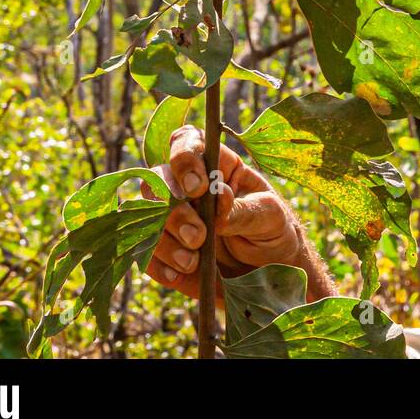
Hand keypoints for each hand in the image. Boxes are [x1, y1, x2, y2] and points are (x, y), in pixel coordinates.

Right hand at [142, 125, 332, 303]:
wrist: (270, 276)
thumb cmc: (274, 234)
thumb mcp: (270, 217)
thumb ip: (244, 209)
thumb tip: (218, 197)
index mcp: (219, 167)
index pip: (189, 142)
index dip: (184, 156)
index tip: (198, 188)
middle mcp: (190, 187)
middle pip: (158, 178)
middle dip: (173, 209)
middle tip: (198, 236)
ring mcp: (173, 218)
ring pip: (146, 215)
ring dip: (164, 239)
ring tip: (192, 261)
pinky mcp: (165, 249)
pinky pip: (145, 251)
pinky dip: (158, 263)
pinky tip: (179, 274)